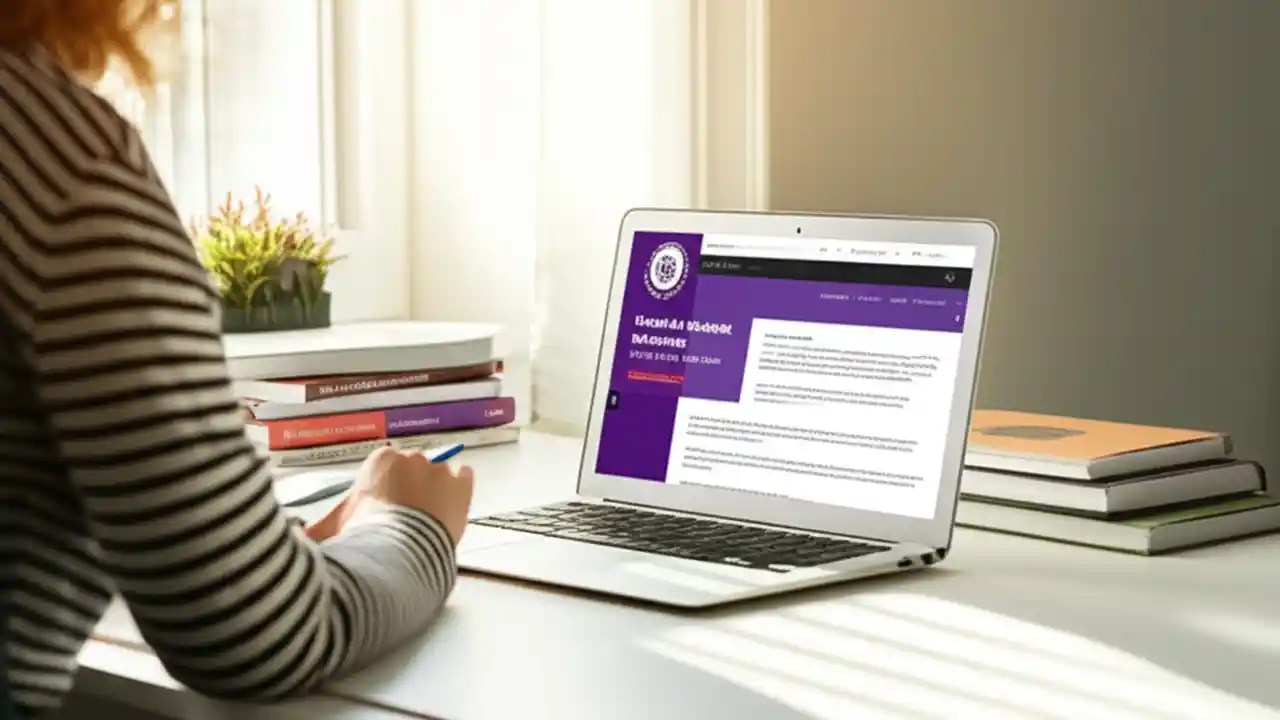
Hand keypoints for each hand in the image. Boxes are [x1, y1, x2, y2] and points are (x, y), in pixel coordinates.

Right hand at [304, 447, 474, 545]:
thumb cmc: (363, 536)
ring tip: (428, 521)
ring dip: (434, 493)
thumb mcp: (334, 529)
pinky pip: (463, 476)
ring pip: (439, 476)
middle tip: (406, 521)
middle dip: (410, 492)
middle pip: (413, 472)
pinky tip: (451, 508)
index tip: (385, 513)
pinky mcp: (461, 482)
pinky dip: (459, 490)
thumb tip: (297, 537)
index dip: (388, 493)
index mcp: (380, 461)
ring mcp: (438, 468)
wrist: (399, 551)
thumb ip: (318, 528)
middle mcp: (410, 457)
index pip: (388, 470)